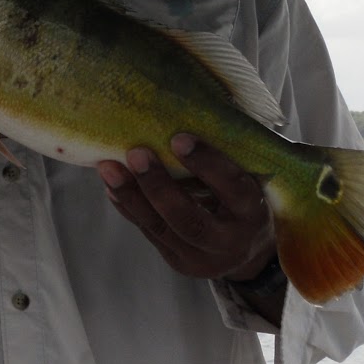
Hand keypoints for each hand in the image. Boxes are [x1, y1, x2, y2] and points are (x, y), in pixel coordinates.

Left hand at [95, 133, 276, 281]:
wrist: (248, 246)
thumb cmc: (248, 190)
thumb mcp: (252, 174)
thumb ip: (232, 150)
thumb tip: (198, 102)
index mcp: (254, 212)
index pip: (233, 188)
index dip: (207, 164)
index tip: (179, 137)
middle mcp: (230, 241)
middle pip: (190, 221)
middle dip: (159, 187)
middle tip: (136, 152)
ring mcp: (201, 257)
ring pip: (162, 229)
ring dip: (132, 195)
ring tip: (108, 167)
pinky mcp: (179, 261)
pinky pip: (149, 232)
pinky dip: (128, 206)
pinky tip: (111, 184)